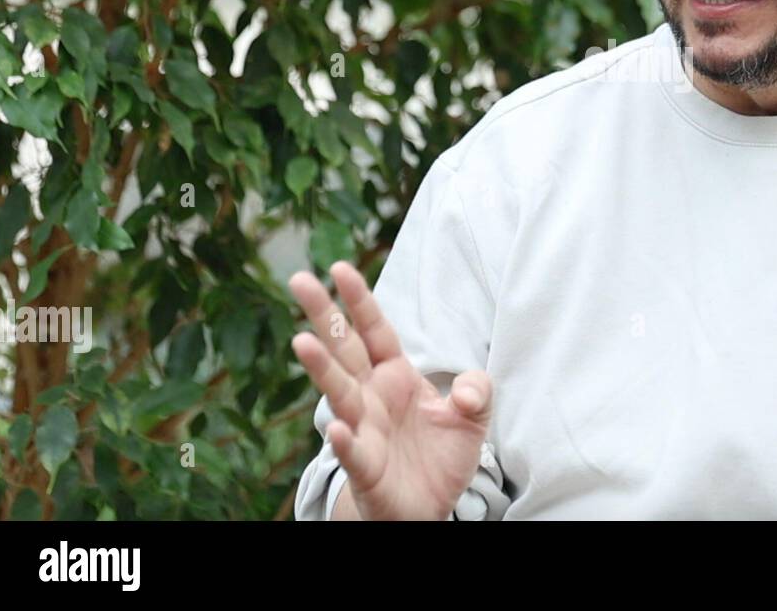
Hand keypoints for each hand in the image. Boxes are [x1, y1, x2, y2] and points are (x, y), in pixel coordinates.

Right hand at [289, 261, 492, 520]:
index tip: (339, 268)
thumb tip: (465, 390)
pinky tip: (336, 427)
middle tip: (298, 280)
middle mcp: (372, 396)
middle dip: (323, 316)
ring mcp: (364, 430)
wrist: (429, 508)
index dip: (359, 301)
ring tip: (303, 342)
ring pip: (340, 394)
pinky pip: (353, 451)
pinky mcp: (366, 467)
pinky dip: (343, 440)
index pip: (375, 330)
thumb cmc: (440, 456)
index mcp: (395, 375)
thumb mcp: (474, 416)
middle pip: (345, 350)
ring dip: (322, 369)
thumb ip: (477, 390)